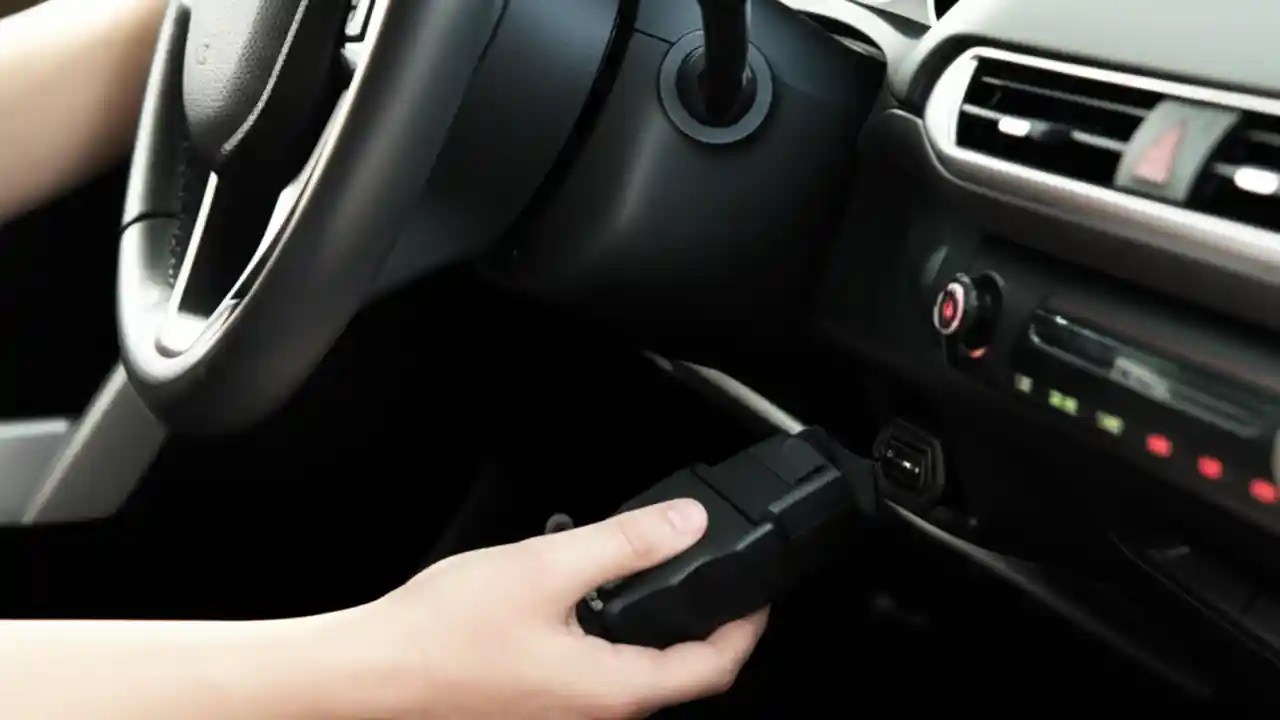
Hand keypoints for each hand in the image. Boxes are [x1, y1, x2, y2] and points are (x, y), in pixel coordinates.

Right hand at [348, 499, 768, 718]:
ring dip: (654, 627)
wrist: (374, 674)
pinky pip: (597, 671)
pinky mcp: (539, 700)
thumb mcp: (547, 568)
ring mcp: (565, 710)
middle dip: (704, 624)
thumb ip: (624, 544)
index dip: (747, 627)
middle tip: (711, 575)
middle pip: (680, 674)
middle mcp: (595, 711)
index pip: (713, 668)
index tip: (759, 592)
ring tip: (647, 572)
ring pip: (636, 672)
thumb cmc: (444, 635)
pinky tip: (583, 598)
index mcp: (613, 688)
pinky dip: (612, 635)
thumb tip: (686, 525)